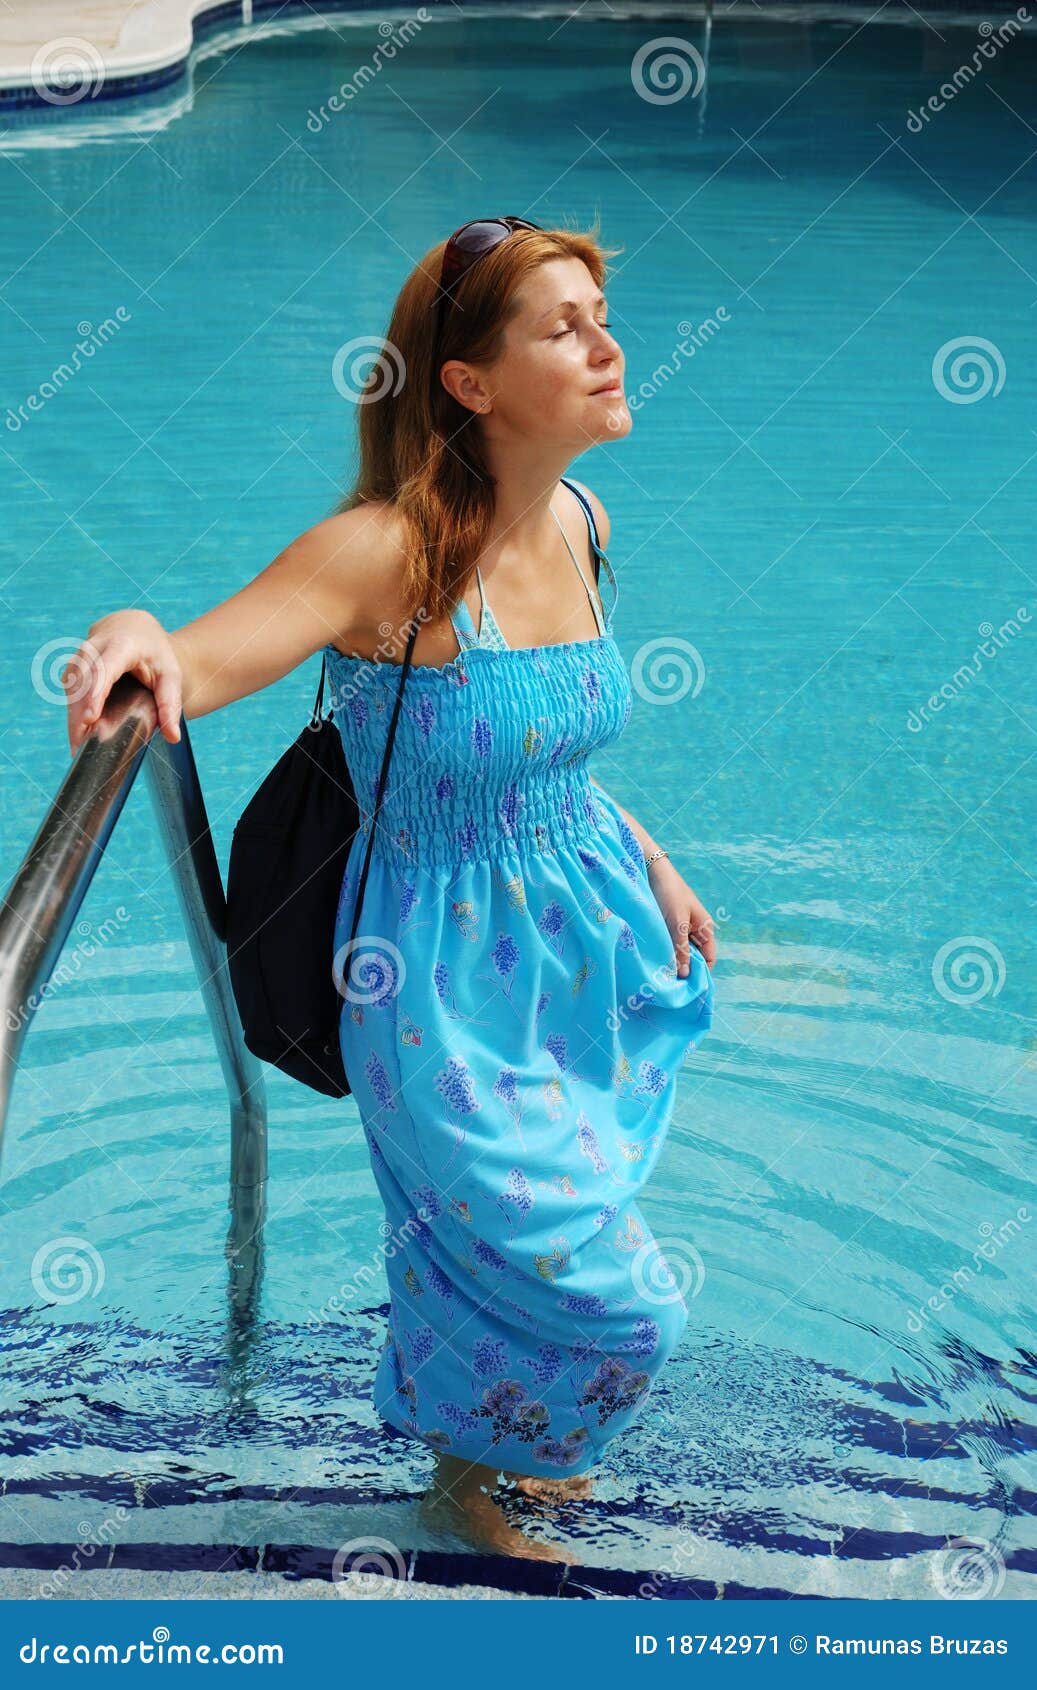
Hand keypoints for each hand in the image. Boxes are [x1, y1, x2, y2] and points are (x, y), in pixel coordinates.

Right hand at [63, 609, 182, 755]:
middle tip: (81, 746)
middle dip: (79, 714)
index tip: (90, 718)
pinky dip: (72, 711)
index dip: (96, 692)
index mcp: (123, 644)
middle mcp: (97, 645)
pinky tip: (77, 733)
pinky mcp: (74, 665)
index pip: (105, 668)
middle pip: (83, 680)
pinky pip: (70, 688)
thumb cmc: (155, 654)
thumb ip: (171, 705)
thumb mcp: (170, 675)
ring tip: (78, 746)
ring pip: (72, 686)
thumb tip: (174, 737)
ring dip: (72, 716)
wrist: (135, 630)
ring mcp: (81, 654)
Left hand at [647, 856, 716, 974]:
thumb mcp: (677, 923)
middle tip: (670, 983)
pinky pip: (669, 944)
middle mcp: (695, 930)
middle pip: (694, 957)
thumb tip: (685, 974)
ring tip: (661, 974)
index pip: (709, 959)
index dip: (701, 973)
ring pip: (680, 952)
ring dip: (673, 961)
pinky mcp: (667, 926)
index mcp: (705, 928)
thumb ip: (681, 948)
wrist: (653, 871)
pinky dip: (664, 952)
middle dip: (685, 969)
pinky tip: (655, 960)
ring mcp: (681, 928)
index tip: (687, 987)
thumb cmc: (669, 894)